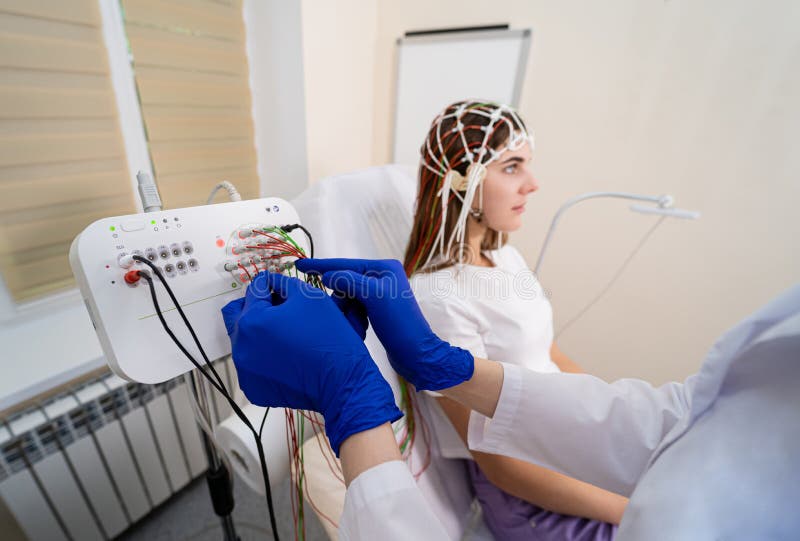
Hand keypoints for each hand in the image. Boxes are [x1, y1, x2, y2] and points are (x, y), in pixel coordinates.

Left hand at [221, 272, 401, 454]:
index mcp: (252, 321)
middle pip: (237, 315)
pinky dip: (264, 357)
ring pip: (243, 341)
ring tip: (285, 333)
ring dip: (259, 332)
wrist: (341, 381)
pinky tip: (286, 355)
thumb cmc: (328, 339)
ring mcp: (245, 371)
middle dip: (255, 306)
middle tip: (275, 307)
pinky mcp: (254, 389)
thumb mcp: (309, 297)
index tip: (281, 286)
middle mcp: (241, 347)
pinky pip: (251, 365)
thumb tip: (270, 281)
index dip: (271, 284)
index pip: (255, 289)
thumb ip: (282, 282)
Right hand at [295, 258, 473, 390]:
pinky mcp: (377, 312)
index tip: (299, 265)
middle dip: (341, 301)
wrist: (417, 354)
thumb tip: (327, 276)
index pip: (346, 264)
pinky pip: (353, 311)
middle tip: (342, 315)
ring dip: (347, 313)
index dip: (321, 266)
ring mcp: (379, 296)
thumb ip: (349, 281)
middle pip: (344, 283)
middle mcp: (382, 278)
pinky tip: (359, 330)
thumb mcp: (374, 297)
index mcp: (384, 268)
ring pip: (346, 299)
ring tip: (357, 326)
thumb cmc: (400, 324)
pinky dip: (352, 320)